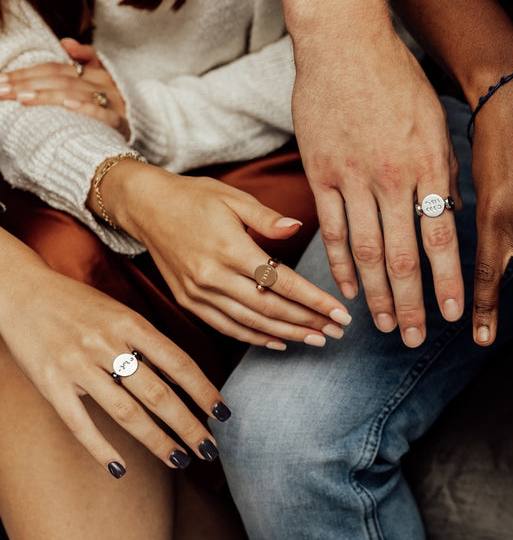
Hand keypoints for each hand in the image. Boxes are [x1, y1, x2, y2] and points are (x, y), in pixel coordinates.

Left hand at [0, 38, 128, 137]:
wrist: (148, 129)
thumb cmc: (115, 107)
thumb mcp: (101, 80)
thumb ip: (85, 59)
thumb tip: (65, 41)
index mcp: (96, 73)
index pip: (55, 68)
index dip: (27, 72)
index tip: (2, 80)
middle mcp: (105, 84)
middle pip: (61, 79)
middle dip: (28, 84)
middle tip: (2, 91)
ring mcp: (115, 103)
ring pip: (77, 93)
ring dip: (48, 95)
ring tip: (23, 98)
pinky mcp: (122, 123)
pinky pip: (104, 115)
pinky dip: (86, 108)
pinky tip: (68, 106)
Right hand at [0, 245, 226, 474]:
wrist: (22, 291)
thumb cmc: (80, 305)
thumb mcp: (121, 313)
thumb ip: (149, 343)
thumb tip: (186, 378)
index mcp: (131, 323)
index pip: (178, 363)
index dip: (204, 391)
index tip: (223, 415)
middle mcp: (107, 344)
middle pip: (157, 393)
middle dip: (188, 424)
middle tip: (210, 449)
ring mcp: (77, 365)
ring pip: (125, 411)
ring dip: (155, 440)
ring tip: (179, 459)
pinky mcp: (50, 383)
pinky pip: (78, 422)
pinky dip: (100, 447)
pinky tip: (120, 467)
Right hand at [98, 161, 349, 347]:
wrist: (145, 206)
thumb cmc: (195, 197)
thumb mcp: (233, 198)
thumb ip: (267, 218)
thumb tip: (298, 227)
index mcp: (230, 248)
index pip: (282, 282)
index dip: (314, 301)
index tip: (341, 313)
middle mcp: (213, 276)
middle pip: (271, 307)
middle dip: (309, 322)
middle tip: (338, 331)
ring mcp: (198, 293)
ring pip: (251, 322)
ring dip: (287, 334)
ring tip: (318, 340)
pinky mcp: (188, 301)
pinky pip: (226, 326)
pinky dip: (254, 337)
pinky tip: (279, 342)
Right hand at [291, 31, 462, 342]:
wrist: (345, 43)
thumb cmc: (399, 81)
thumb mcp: (437, 125)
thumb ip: (444, 176)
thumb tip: (451, 220)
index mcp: (430, 167)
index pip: (443, 239)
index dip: (448, 282)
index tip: (453, 316)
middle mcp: (393, 178)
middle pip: (404, 257)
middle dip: (411, 304)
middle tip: (413, 338)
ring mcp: (353, 178)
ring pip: (367, 252)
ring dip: (376, 296)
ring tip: (383, 326)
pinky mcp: (320, 173)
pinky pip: (332, 230)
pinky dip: (340, 265)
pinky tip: (347, 292)